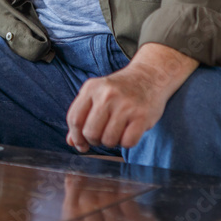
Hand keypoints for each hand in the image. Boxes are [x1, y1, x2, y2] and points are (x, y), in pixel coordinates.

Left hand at [65, 43, 197, 152]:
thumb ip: (82, 116)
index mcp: (91, 88)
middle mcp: (107, 95)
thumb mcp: (97, 95)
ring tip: (117, 131)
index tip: (81, 144)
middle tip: (102, 135)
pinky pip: (127, 142)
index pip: (74, 119)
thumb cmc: (120, 90)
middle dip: (94, 141)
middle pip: (90, 132)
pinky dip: (127, 143)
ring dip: (111, 142)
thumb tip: (71, 142)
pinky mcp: (142, 116)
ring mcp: (125, 105)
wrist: (150, 76)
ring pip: (108, 140)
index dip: (76, 136)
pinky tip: (129, 131)